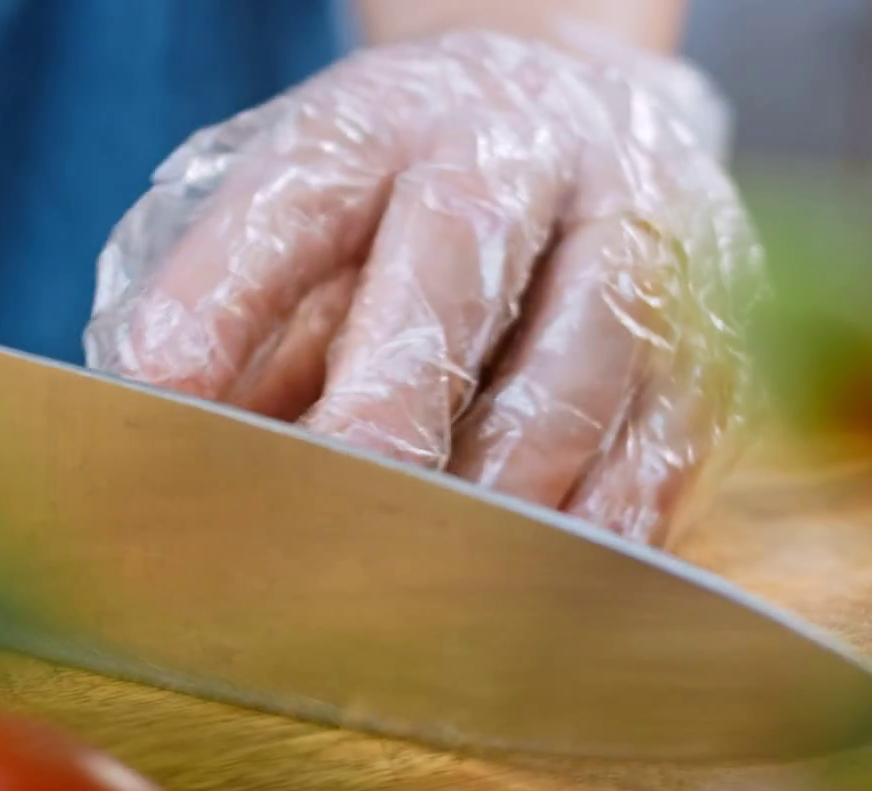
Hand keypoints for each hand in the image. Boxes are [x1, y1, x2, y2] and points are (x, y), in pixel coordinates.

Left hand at [86, 30, 760, 546]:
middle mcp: (516, 154)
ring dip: (503, 484)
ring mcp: (633, 228)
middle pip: (457, 258)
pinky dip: (601, 529)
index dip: (223, 295)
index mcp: (380, 123)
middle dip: (391, 398)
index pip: (296, 197)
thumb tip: (172, 453)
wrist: (581, 116)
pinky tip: (539, 593)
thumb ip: (239, 325)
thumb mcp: (302, 221)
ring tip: (428, 582)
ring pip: (584, 358)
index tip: (158, 390)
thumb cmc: (398, 208)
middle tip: (330, 505)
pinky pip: (671, 438)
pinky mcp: (713, 322)